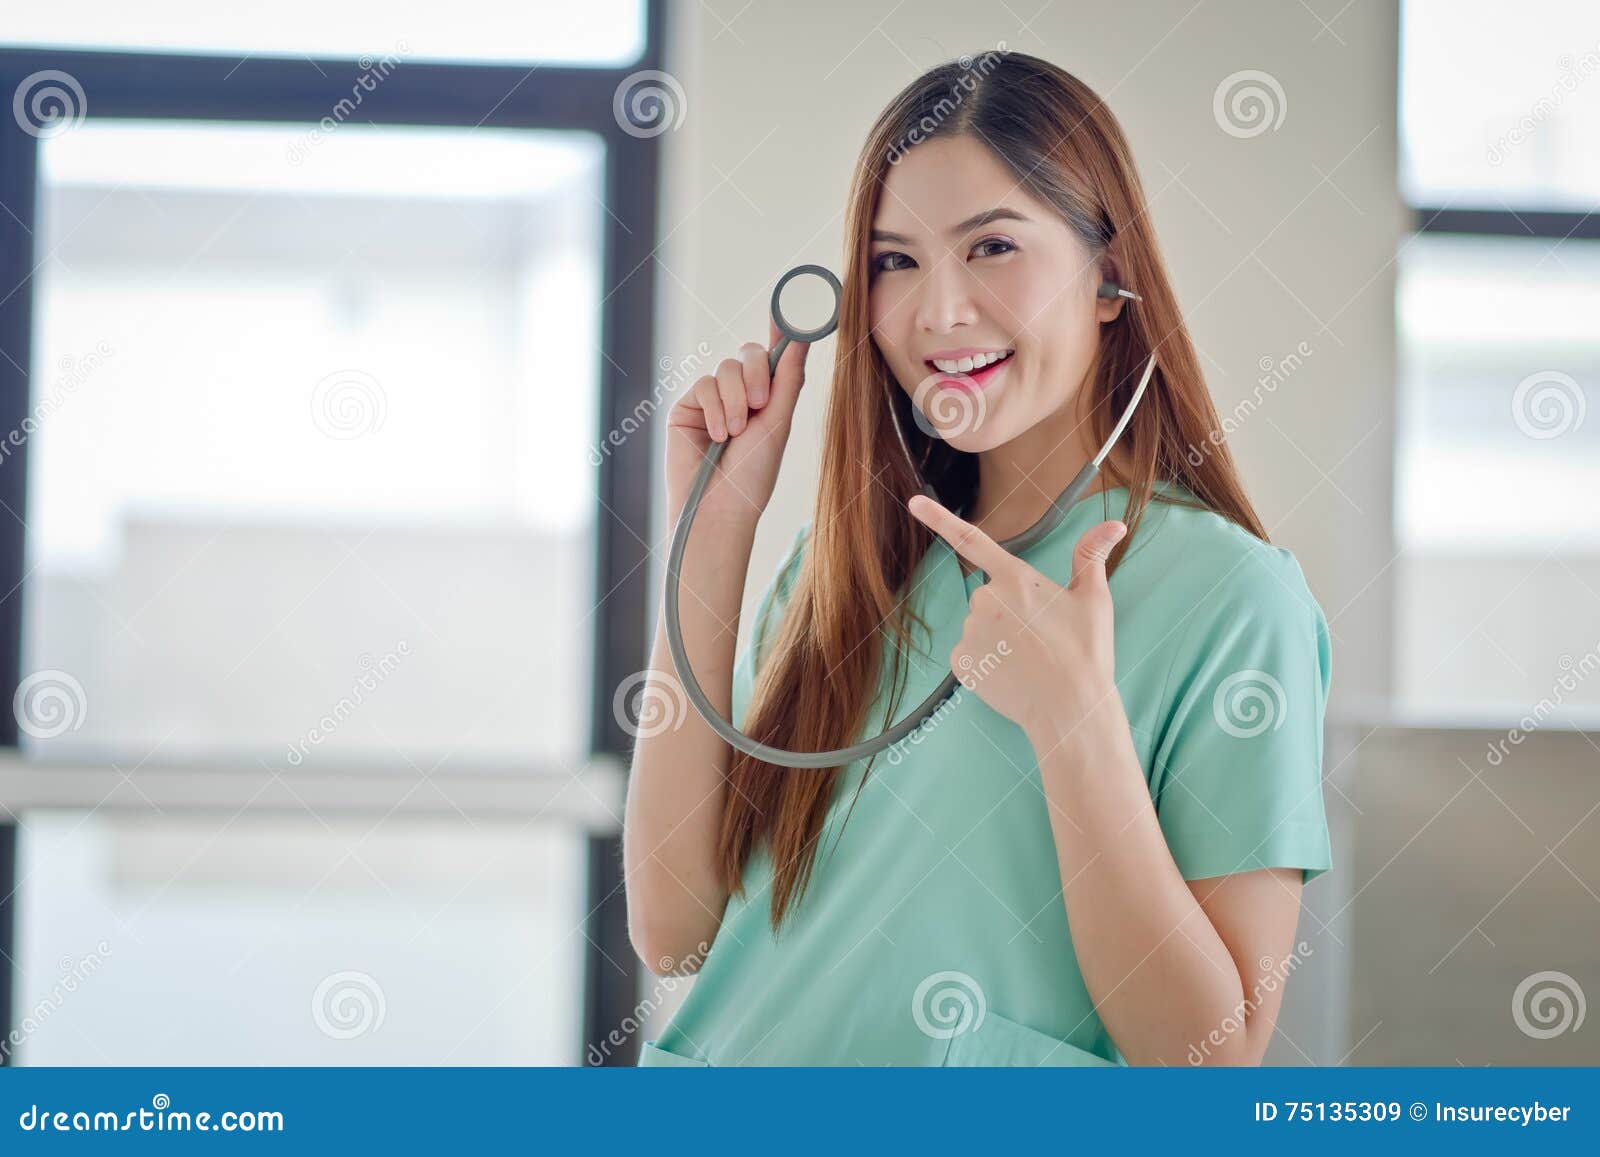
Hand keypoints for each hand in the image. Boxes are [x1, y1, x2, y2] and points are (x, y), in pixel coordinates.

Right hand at [665, 320, 810, 524]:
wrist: (718, 507)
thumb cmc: (753, 476)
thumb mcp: (778, 423)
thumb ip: (787, 379)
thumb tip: (802, 337)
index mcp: (767, 399)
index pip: (774, 357)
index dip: (783, 331)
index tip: (793, 307)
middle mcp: (740, 395)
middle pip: (749, 354)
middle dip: (756, 374)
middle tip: (759, 405)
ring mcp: (712, 400)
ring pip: (726, 368)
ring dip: (734, 400)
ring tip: (734, 434)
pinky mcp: (688, 407)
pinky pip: (704, 384)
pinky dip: (714, 408)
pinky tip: (717, 437)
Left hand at [907, 493, 1127, 739]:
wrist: (1070, 706)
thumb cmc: (1085, 652)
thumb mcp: (1093, 599)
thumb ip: (1091, 556)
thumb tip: (1115, 525)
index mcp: (1016, 578)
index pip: (971, 539)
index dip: (939, 518)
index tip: (913, 502)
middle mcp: (985, 599)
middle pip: (988, 596)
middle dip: (1008, 611)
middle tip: (1039, 636)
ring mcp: (969, 631)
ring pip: (979, 626)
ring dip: (997, 638)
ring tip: (1028, 659)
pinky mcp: (961, 662)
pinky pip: (969, 654)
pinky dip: (986, 662)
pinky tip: (1011, 673)